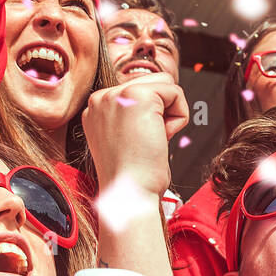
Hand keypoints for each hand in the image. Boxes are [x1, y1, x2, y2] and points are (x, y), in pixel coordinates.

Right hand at [81, 73, 187, 194]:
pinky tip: (161, 137)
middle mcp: (100, 98)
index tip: (139, 144)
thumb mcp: (127, 138)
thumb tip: (164, 97)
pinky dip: (180, 117)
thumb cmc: (134, 177)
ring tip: (152, 138)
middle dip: (161, 111)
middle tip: (147, 142)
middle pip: (152, 81)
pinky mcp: (137, 95)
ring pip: (165, 83)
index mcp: (96, 108)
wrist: (129, 194)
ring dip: (170, 113)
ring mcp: (115, 94)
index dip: (151, 117)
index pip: (137, 90)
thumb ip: (134, 115)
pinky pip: (176, 92)